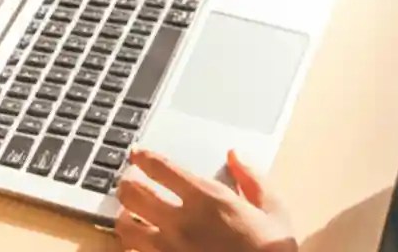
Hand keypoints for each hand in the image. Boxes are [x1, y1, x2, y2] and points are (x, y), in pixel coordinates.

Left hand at [115, 149, 296, 251]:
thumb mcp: (274, 211)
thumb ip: (253, 179)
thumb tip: (235, 155)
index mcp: (207, 199)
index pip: (160, 168)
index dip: (143, 157)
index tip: (137, 154)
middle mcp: (181, 222)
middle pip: (132, 193)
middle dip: (126, 184)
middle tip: (129, 183)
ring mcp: (168, 250)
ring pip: (124, 227)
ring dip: (123, 217)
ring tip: (129, 215)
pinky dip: (131, 248)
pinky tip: (139, 245)